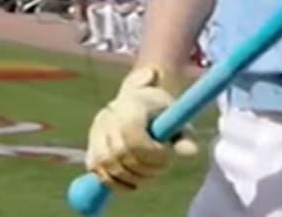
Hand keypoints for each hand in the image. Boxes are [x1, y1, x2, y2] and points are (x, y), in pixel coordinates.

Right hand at [85, 64, 197, 191]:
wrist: (138, 99)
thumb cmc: (161, 110)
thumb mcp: (176, 118)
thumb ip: (184, 135)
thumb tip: (190, 153)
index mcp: (131, 104)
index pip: (134, 137)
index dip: (152, 154)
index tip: (167, 155)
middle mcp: (108, 115)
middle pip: (121, 153)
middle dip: (145, 167)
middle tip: (162, 167)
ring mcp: (96, 131)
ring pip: (108, 165)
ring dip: (132, 177)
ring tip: (151, 173)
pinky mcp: (91, 146)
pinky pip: (98, 171)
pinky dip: (116, 182)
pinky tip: (134, 181)